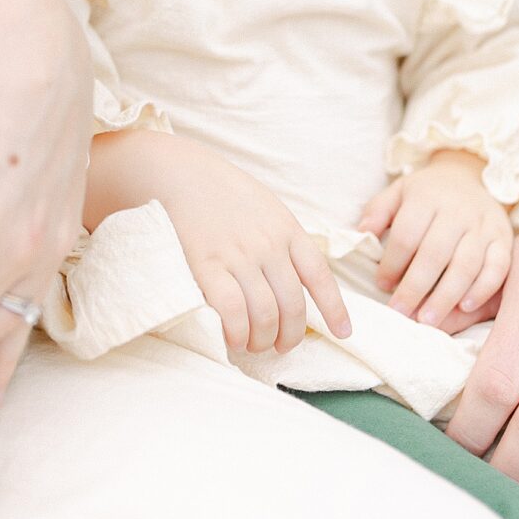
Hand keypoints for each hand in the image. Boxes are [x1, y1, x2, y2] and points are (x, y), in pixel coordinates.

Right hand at [86, 128, 351, 353]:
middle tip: (281, 346)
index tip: (343, 332)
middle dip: (291, 335)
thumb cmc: (218, 192)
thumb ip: (281, 237)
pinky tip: (234, 340)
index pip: (319, 275)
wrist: (175, 173)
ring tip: (255, 346)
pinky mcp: (206, 265)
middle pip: (293, 304)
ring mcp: (237, 255)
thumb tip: (297, 273)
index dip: (335, 308)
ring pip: (265, 313)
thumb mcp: (263, 205)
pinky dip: (237, 332)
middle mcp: (267, 244)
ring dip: (263, 339)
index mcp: (286, 228)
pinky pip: (232, 310)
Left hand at [360, 150, 513, 325]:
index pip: (407, 235)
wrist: (468, 177)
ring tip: (428, 319)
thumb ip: (378, 211)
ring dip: (446, 295)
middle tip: (400, 313)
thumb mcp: (398, 191)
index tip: (382, 285)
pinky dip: (483, 288)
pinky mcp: (504, 238)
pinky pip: (498, 266)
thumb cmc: (426, 194)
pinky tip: (465, 307)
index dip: (392, 263)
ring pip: (467, 264)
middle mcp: (458, 211)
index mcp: (427, 198)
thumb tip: (361, 233)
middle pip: (435, 253)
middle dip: (415, 287)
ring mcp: (484, 225)